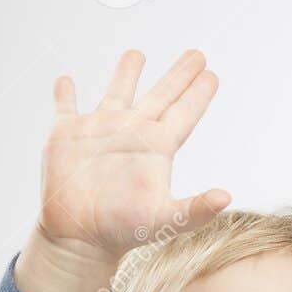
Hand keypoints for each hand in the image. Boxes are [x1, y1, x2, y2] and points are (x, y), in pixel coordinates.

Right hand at [37, 48, 229, 264]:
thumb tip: (227, 197)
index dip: (198, 93)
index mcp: (155, 147)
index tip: (212, 73)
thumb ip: (196, 208)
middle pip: (160, 95)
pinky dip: (64, 94)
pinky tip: (64, 81)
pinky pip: (65, 107)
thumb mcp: (163, 219)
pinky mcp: (67, 136)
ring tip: (137, 53)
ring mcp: (99, 132)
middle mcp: (131, 133)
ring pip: (117, 92)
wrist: (79, 238)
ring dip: (126, 72)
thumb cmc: (122, 231)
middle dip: (178, 74)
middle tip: (197, 53)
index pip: (184, 112)